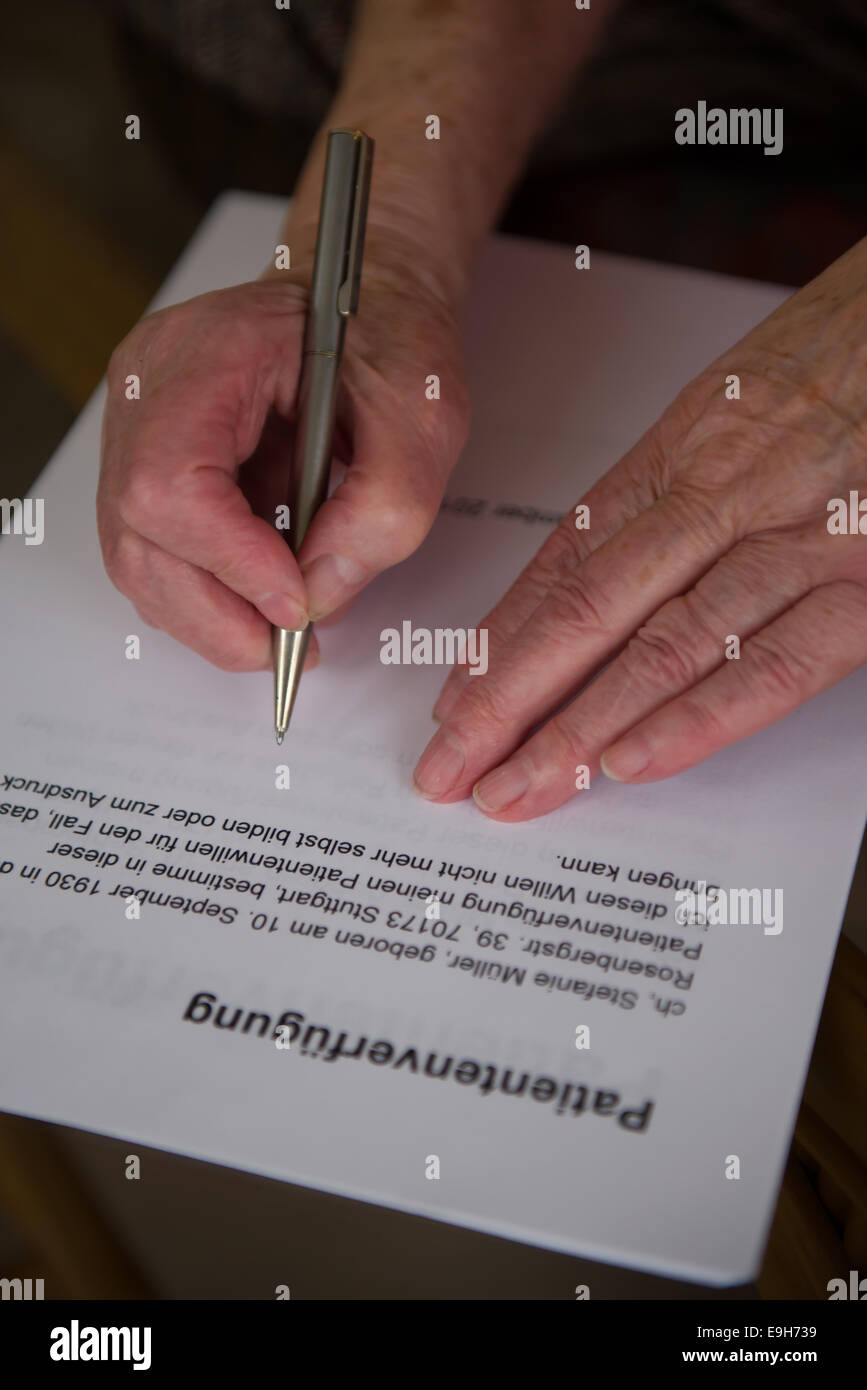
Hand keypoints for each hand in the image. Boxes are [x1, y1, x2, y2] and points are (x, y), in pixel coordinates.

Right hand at [97, 251, 468, 669]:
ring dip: (210, 614)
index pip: (171, 481)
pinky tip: (262, 598)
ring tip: (282, 629)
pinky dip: (207, 595)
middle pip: (139, 533)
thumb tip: (318, 596)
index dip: (230, 559)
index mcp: (209, 353)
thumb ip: (381, 512)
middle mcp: (151, 387)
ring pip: (137, 557)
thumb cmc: (388, 339)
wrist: (365, 304)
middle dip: (217, 610)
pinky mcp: (152, 463)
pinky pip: (156, 553)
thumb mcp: (422, 419)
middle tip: (288, 647)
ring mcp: (140, 426)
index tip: (296, 601)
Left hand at [414, 238, 866, 819]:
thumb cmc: (852, 354)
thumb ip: (675, 490)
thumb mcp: (740, 404)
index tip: (455, 702)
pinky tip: (630, 762)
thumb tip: (603, 572)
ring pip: (663, 646)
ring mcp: (798, 540)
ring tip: (516, 788)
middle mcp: (725, 497)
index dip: (502, 643)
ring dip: (579, 729)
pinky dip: (699, 717)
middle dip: (507, 702)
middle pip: (589, 613)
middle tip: (450, 768)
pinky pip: (775, 661)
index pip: (567, 564)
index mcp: (684, 453)